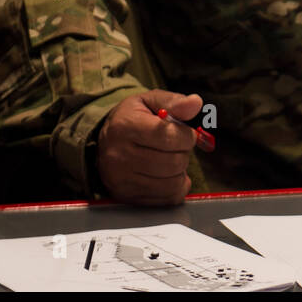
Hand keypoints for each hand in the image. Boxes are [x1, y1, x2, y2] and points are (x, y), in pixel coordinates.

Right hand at [96, 90, 201, 204]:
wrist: (106, 142)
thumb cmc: (133, 119)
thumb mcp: (150, 102)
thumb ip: (174, 102)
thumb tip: (195, 103)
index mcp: (125, 126)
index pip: (168, 136)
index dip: (186, 135)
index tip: (185, 133)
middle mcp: (119, 156)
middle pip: (173, 162)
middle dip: (184, 153)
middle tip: (177, 147)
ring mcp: (121, 180)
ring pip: (172, 183)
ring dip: (180, 172)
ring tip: (170, 160)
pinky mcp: (127, 197)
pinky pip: (166, 199)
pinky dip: (175, 188)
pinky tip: (168, 175)